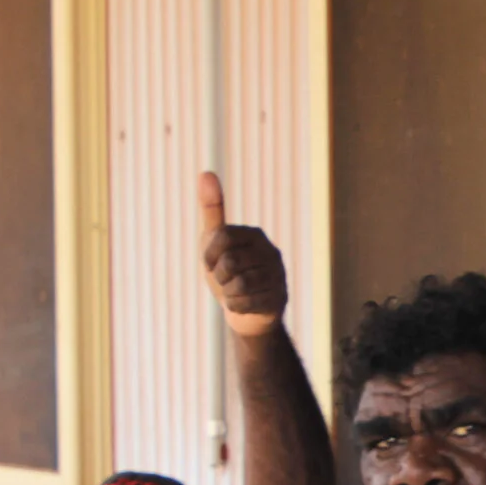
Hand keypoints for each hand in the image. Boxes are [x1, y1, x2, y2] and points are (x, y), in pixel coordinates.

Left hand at [200, 171, 287, 338]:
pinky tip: (241, 304)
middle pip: (230, 261)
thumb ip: (212, 209)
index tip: (209, 263)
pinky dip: (235, 306)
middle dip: (219, 275)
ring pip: (239, 284)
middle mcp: (270, 253)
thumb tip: (206, 172)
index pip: (223, 236)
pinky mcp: (278, 298)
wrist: (248, 312)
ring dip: (227, 292)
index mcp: (255, 235)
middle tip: (224, 280)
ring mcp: (277, 276)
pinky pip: (246, 302)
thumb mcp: (214, 241)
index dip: (209, 253)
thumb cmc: (228, 272)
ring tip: (233, 292)